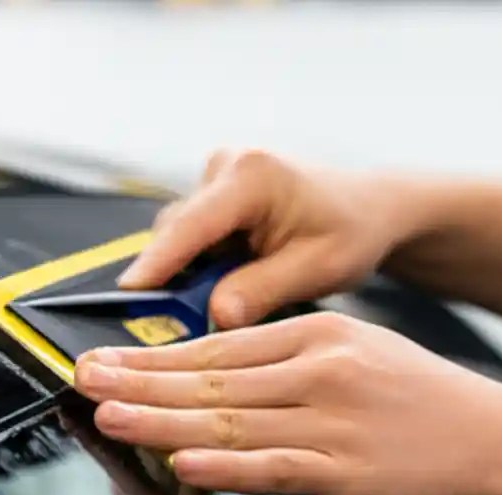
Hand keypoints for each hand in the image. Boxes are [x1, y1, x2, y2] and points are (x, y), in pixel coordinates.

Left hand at [74, 312, 501, 494]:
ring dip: (161, 420)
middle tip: (83, 377)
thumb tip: (216, 376)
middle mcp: (319, 369)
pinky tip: (180, 463)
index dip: (155, 356)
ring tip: (109, 415)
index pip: (218, 345)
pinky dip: (223, 467)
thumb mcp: (357, 353)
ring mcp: (332, 420)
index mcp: (317, 334)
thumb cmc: (422, 402)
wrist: (501, 442)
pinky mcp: (348, 471)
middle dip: (138, 380)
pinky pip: (273, 468)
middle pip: (211, 379)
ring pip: (229, 421)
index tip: (106, 357)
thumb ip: (288, 362)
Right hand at [118, 149, 434, 328]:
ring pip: (181, 236)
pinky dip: (205, 263)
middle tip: (193, 322)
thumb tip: (216, 314)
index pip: (189, 225)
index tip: (129, 295)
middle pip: (176, 232)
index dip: (156, 264)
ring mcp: (217, 174)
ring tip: (237, 296)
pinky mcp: (214, 190)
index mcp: (253, 175)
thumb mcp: (318, 268)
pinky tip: (235, 279)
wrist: (372, 207)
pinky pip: (192, 235)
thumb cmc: (353, 232)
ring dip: (195, 272)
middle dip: (179, 279)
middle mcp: (227, 164)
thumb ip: (263, 290)